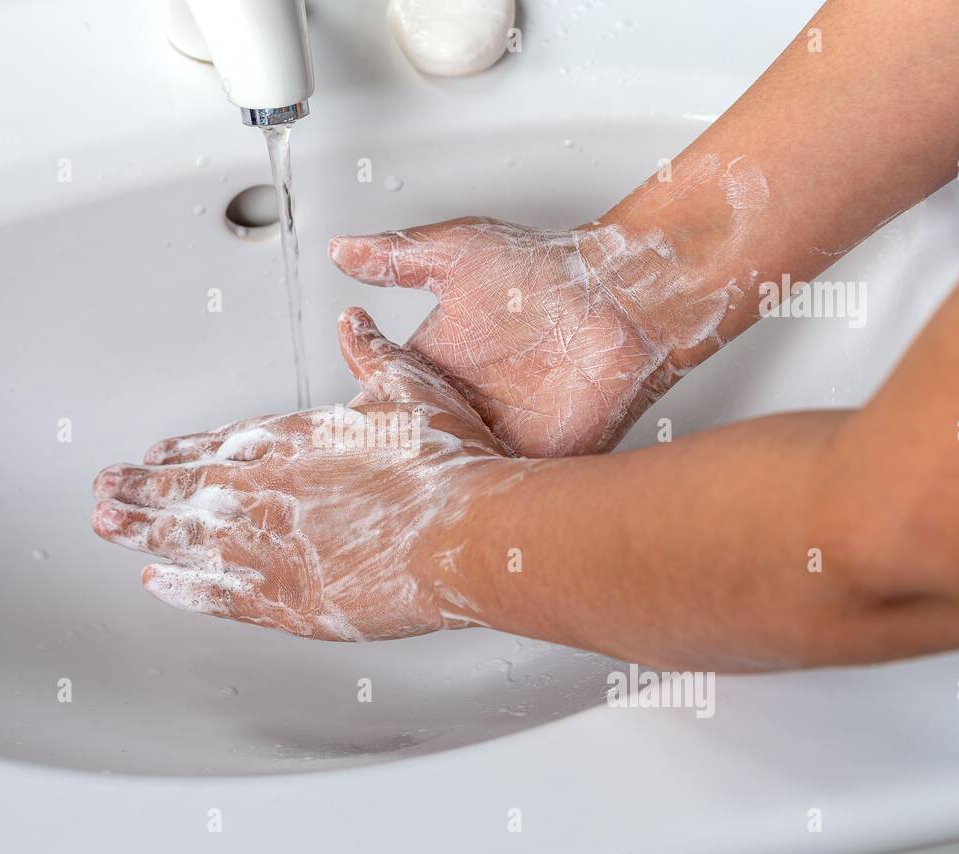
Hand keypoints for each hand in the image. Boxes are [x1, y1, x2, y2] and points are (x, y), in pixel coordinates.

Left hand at [92, 308, 511, 640]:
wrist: (466, 531)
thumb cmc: (446, 464)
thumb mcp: (409, 387)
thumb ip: (372, 355)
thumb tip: (355, 322)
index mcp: (291, 439)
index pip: (219, 442)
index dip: (182, 450)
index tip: (153, 453)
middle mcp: (265, 490)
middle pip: (185, 488)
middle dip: (139, 487)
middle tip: (103, 486)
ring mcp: (268, 547)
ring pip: (185, 538)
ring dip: (141, 531)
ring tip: (105, 525)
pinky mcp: (285, 600)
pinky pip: (216, 594)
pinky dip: (182, 589)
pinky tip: (157, 585)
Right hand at [329, 215, 743, 456]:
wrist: (620, 297)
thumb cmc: (550, 268)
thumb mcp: (458, 251)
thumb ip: (395, 256)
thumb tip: (339, 248)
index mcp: (432, 365)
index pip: (375, 394)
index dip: (353, 398)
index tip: (338, 400)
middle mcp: (459, 405)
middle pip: (402, 447)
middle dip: (375, 458)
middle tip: (357, 458)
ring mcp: (493, 437)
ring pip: (444, 477)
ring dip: (422, 483)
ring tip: (397, 486)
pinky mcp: (534, 462)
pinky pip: (498, 494)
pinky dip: (477, 501)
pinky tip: (456, 497)